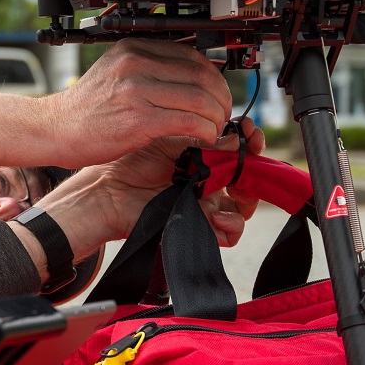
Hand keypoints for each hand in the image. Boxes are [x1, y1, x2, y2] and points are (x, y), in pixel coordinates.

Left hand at [21, 119, 263, 277]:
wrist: (107, 190)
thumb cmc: (132, 161)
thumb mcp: (169, 141)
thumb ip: (204, 141)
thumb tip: (235, 138)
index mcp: (205, 157)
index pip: (240, 149)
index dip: (250, 141)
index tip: (249, 131)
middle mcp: (209, 181)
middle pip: (250, 179)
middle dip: (257, 170)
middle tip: (250, 159)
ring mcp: (204, 204)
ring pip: (243, 208)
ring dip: (247, 199)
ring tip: (236, 192)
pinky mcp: (196, 226)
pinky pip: (226, 233)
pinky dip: (230, 227)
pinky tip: (219, 217)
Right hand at [38, 39, 234, 167]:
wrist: (54, 129)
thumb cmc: (84, 109)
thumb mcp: (115, 73)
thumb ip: (147, 69)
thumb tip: (189, 77)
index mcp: (133, 48)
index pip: (192, 54)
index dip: (214, 76)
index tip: (217, 93)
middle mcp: (136, 63)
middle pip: (201, 74)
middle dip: (221, 97)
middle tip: (222, 113)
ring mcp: (137, 90)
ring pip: (200, 98)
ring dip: (216, 116)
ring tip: (215, 128)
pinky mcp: (139, 118)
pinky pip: (189, 121)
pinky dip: (205, 130)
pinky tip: (204, 138)